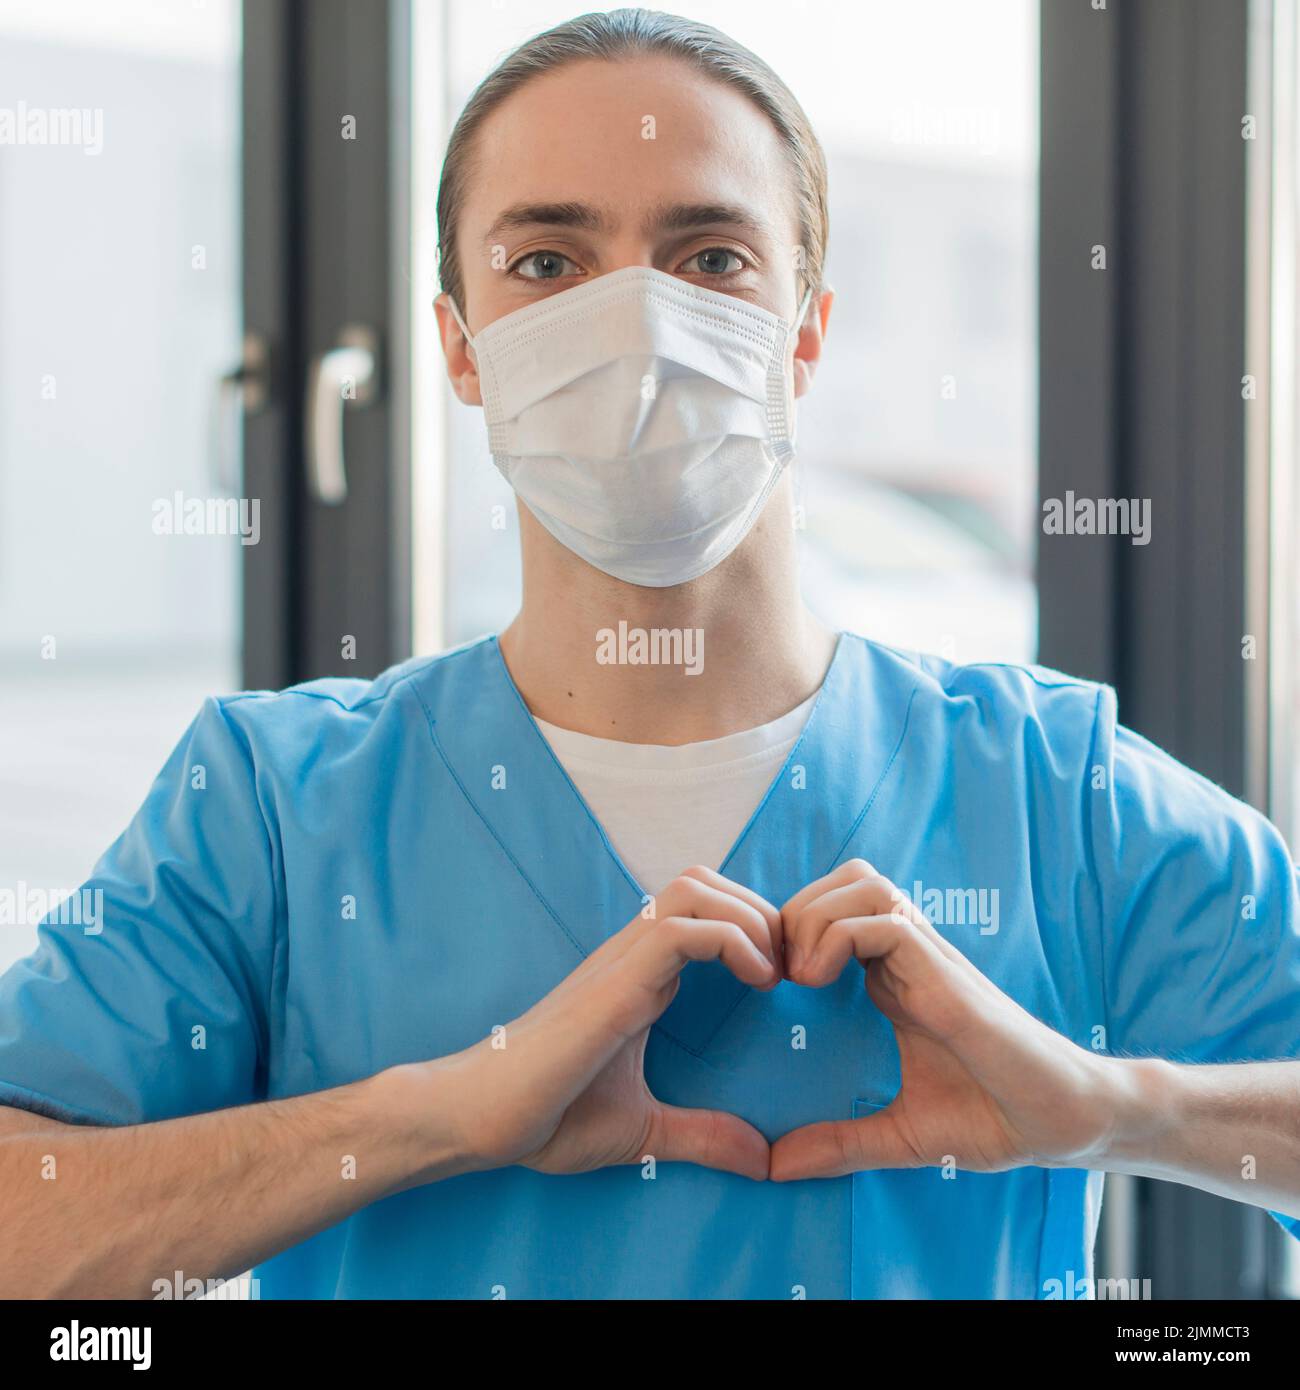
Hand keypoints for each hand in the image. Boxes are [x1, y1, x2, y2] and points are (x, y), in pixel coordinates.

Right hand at [441, 867, 780, 1179]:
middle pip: (706, 882)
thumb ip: (703, 1136)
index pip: (705, 910)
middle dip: (762, 912)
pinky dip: (734, 941)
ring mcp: (623, 960)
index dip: (756, 929)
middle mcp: (633, 954)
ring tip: (774, 973)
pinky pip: (684, 928)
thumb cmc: (548, 1116)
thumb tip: (762, 1161)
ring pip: (696, 888)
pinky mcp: (616, 980)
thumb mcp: (644, 1130)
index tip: (787, 983)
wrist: (481, 1118)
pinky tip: (758, 983)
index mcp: (641, 976)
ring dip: (750, 917)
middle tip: (792, 970)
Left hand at [771, 859, 1121, 1179]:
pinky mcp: (946, 974)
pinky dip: (837, 937)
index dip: (794, 930)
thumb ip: (840, 1144)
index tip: (768, 984)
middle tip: (776, 971)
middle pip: (846, 879)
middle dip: (797, 910)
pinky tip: (818, 983)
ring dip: (815, 917)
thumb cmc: (996, 1118)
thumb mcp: (901, 1134)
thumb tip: (773, 1167)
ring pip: (863, 883)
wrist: (1065, 1123)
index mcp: (896, 979)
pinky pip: (884, 920)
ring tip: (799, 975)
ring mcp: (930, 959)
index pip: (836, 911)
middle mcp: (912, 956)